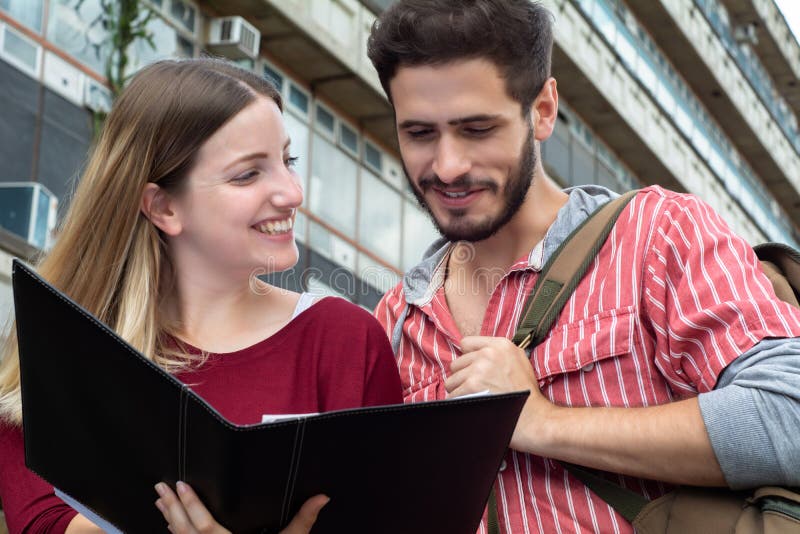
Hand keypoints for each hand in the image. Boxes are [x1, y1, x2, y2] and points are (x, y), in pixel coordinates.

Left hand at [155, 481, 328, 533]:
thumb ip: (303, 521)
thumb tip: (322, 497)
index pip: (206, 525)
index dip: (192, 505)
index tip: (180, 485)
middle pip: (185, 532)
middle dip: (172, 508)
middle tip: (160, 487)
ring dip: (169, 520)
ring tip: (160, 501)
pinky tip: (171, 527)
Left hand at [445, 336, 551, 449]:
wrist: (534, 417)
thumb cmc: (527, 393)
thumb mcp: (519, 361)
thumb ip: (499, 353)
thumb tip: (476, 353)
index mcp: (501, 345)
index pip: (466, 343)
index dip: (468, 358)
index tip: (473, 370)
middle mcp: (489, 353)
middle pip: (457, 363)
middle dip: (462, 376)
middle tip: (475, 388)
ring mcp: (480, 368)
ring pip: (452, 379)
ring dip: (459, 390)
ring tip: (472, 398)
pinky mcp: (473, 385)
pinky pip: (453, 393)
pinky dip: (458, 402)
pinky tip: (469, 405)